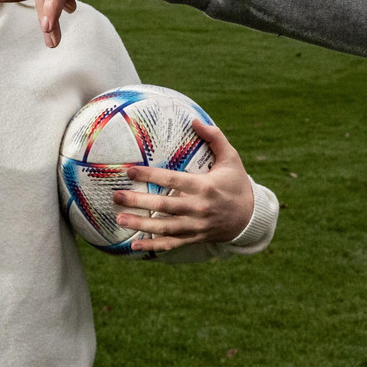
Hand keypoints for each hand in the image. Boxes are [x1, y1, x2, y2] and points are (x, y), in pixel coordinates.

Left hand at [111, 120, 254, 252]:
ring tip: (120, 218)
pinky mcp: (194, 237)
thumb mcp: (231, 158)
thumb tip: (195, 120)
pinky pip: (171, 244)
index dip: (151, 176)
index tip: (130, 171)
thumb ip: (214, 137)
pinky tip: (134, 246)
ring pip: (165, 227)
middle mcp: (199, 208)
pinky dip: (152, 246)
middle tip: (116, 196)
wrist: (250, 217)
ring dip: (141, 224)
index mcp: (206, 186)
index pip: (173, 180)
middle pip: (164, 206)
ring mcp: (196, 226)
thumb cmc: (236, 183)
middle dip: (139, 202)